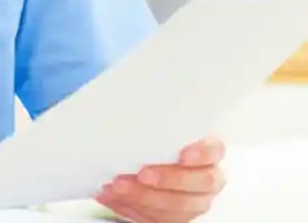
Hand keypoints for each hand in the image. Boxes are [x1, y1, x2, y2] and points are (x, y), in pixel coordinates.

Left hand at [95, 137, 227, 221]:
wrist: (143, 165)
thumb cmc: (152, 143)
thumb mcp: (156, 130)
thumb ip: (154, 127)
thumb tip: (127, 113)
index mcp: (208, 152)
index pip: (214, 150)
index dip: (202, 153)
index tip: (183, 154)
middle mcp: (206, 179)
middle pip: (200, 182)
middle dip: (167, 179)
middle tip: (141, 174)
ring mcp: (194, 201)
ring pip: (178, 206)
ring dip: (143, 197)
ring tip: (116, 186)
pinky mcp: (175, 218)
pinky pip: (156, 218)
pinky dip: (130, 207)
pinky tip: (111, 196)